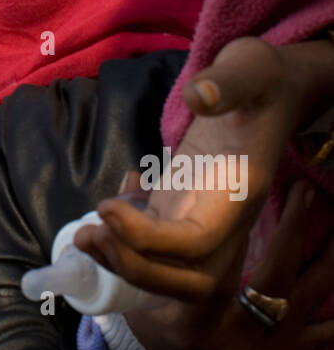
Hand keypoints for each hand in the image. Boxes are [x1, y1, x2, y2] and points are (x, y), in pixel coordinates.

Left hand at [75, 35, 333, 288]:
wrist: (266, 91)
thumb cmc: (261, 80)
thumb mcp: (251, 69)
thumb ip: (228, 83)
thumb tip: (201, 96)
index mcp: (239, 194)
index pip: (197, 243)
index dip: (149, 239)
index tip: (106, 207)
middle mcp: (224, 219)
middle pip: (188, 280)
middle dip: (135, 269)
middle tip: (91, 235)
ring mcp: (201, 218)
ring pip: (168, 270)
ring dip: (123, 263)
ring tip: (83, 234)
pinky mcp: (182, 208)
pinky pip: (154, 244)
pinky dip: (124, 237)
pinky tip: (111, 199)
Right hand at [118, 180, 333, 349]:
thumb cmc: (151, 322)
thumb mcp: (136, 286)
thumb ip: (136, 234)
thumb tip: (133, 178)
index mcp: (192, 326)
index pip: (214, 280)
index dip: (233, 237)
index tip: (252, 194)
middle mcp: (234, 343)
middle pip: (275, 281)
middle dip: (294, 230)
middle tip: (304, 190)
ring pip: (307, 301)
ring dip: (328, 260)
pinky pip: (321, 335)